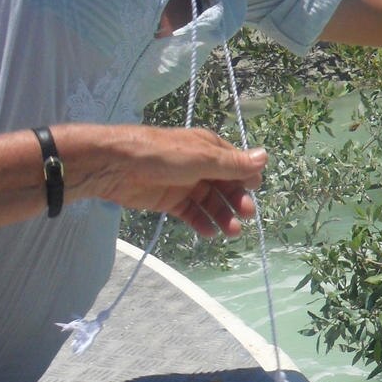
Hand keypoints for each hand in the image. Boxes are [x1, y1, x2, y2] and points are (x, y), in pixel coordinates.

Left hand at [73, 125, 267, 237]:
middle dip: (237, 200)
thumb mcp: (202, 158)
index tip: (255, 191)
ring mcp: (185, 184)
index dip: (247, 177)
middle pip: (226, 185)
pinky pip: (192, 214)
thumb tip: (265, 157)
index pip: (236, 164)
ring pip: (211, 202)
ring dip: (223, 216)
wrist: (116, 166)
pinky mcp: (171, 201)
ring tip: (231, 232)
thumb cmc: (163, 154)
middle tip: (246, 215)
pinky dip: (202, 223)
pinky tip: (209, 233)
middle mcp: (200, 166)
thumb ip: (233, 163)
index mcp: (209, 149)